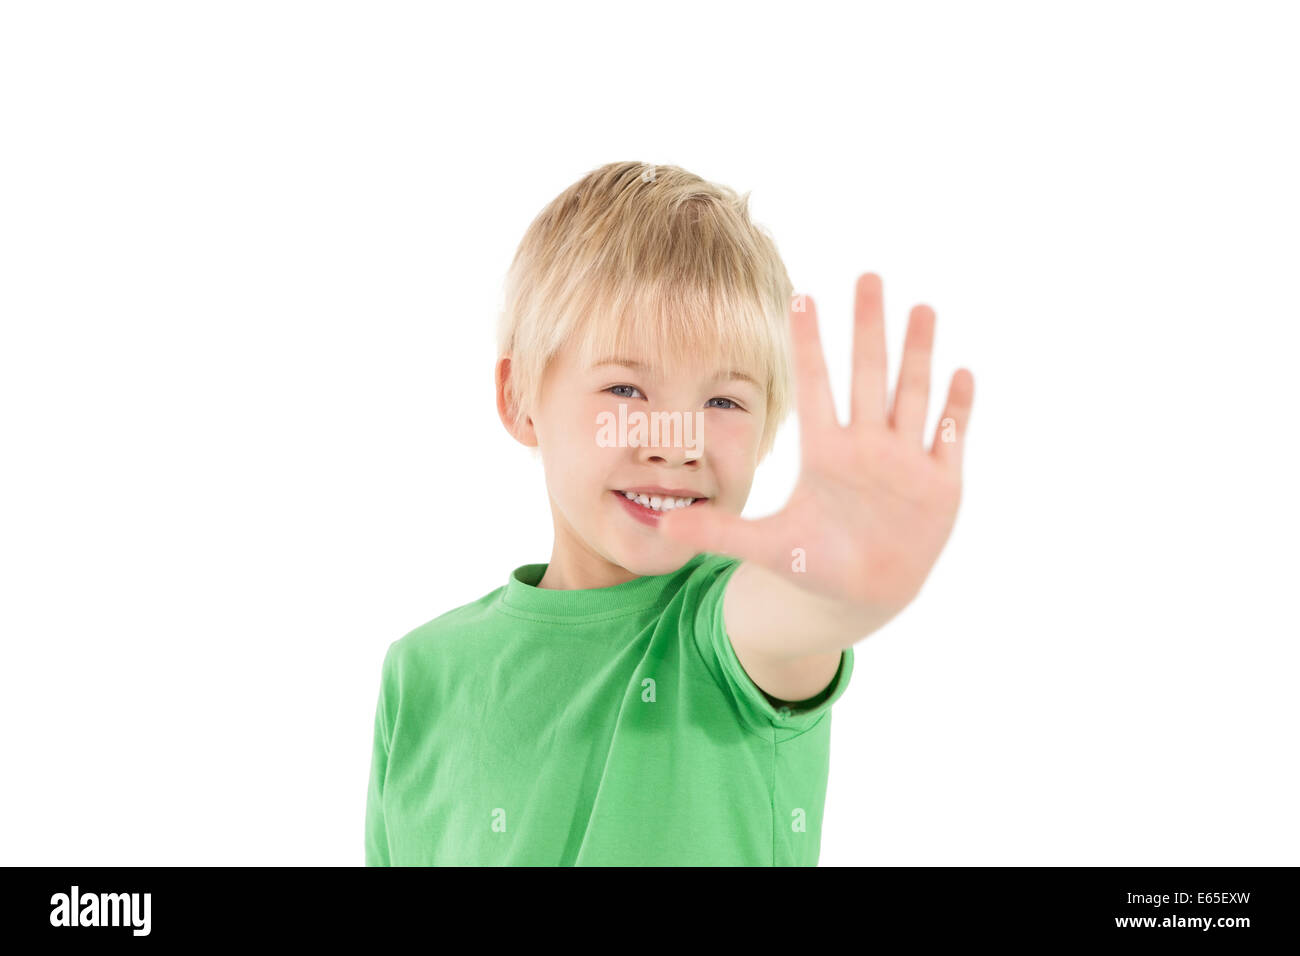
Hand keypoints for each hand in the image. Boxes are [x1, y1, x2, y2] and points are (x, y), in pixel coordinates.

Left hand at [659, 272, 973, 615]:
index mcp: (824, 453)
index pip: (815, 386)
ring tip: (922, 308)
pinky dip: (955, 409)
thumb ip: (718, 533)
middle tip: (868, 276)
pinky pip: (948, 437)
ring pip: (911, 395)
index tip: (801, 295)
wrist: (859, 595)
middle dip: (868, 328)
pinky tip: (961, 373)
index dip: (809, 343)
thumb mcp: (766, 547)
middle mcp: (866, 446)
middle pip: (867, 375)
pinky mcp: (939, 484)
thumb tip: (662, 526)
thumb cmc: (810, 563)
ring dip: (918, 354)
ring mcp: (905, 461)